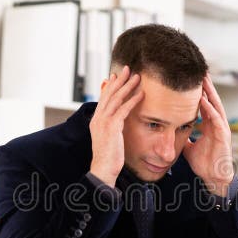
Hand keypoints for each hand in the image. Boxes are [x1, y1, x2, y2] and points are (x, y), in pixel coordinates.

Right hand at [89, 66, 143, 187]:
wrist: (103, 168)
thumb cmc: (108, 156)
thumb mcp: (108, 138)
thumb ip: (112, 127)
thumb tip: (117, 121)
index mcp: (96, 120)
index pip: (103, 98)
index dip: (111, 85)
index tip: (117, 75)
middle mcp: (98, 118)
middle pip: (109, 94)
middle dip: (120, 80)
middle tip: (128, 69)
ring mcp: (104, 122)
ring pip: (116, 99)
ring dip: (128, 86)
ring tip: (137, 77)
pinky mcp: (112, 127)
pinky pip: (123, 110)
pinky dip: (133, 101)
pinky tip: (141, 95)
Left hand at [182, 74, 233, 195]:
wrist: (213, 177)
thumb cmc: (204, 163)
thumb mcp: (189, 147)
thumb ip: (183, 138)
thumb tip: (172, 133)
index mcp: (209, 125)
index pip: (204, 105)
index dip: (198, 93)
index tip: (191, 81)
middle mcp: (216, 124)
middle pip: (211, 101)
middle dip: (206, 87)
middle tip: (200, 71)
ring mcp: (221, 128)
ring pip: (215, 105)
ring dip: (210, 92)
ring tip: (203, 79)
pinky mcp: (223, 135)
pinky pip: (216, 118)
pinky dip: (210, 108)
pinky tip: (204, 99)